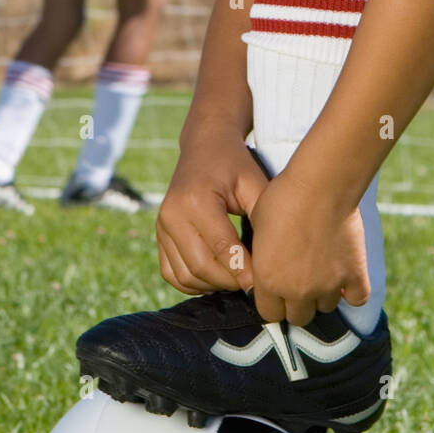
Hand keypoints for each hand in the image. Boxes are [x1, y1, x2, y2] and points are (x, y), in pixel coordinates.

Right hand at [156, 124, 267, 294]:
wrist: (205, 146)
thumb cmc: (236, 164)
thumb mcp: (254, 184)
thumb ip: (263, 219)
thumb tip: (274, 262)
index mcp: (197, 199)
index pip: (222, 248)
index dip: (244, 271)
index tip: (265, 284)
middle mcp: (173, 214)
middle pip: (201, 266)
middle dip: (230, 282)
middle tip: (255, 286)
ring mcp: (161, 226)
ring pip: (185, 275)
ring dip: (213, 286)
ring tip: (239, 282)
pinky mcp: (159, 235)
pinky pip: (171, 273)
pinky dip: (193, 284)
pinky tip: (217, 279)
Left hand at [247, 170, 370, 326]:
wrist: (320, 186)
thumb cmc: (284, 198)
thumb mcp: (257, 225)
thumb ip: (261, 252)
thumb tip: (264, 257)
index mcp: (269, 281)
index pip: (269, 314)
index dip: (272, 301)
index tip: (277, 288)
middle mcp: (298, 291)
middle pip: (298, 317)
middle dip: (297, 303)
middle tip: (301, 280)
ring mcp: (328, 285)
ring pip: (326, 307)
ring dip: (323, 294)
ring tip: (323, 271)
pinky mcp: (354, 275)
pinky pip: (358, 299)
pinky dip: (353, 291)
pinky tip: (347, 277)